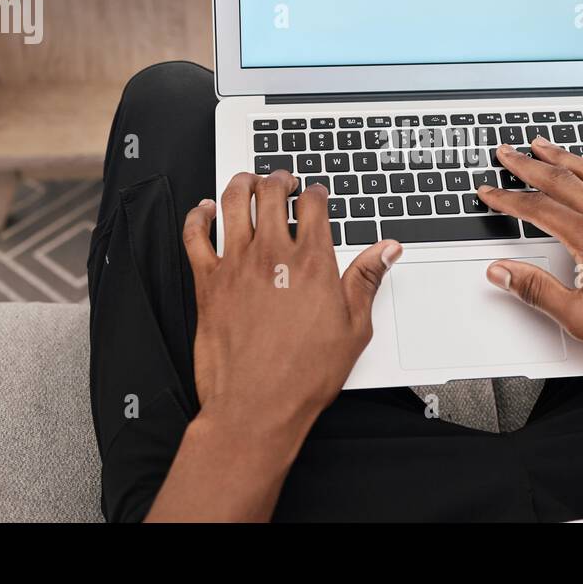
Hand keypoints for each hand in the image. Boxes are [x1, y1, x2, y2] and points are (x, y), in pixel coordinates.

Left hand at [181, 170, 401, 437]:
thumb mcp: (353, 328)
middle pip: (271, 192)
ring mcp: (236, 265)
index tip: (316, 195)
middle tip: (284, 181)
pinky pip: (195, 235)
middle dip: (280, 179)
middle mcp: (272, 255)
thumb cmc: (303, 374)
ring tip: (248, 182)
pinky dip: (198, 215)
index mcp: (312, 263)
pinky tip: (204, 210)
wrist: (257, 404)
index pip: (313, 205)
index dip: (316, 193)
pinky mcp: (207, 282)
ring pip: (234, 202)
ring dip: (242, 184)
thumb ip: (367, 280)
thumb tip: (387, 250)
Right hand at [478, 139, 582, 386]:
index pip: (539, 208)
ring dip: (565, 158)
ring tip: (545, 146)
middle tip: (508, 152)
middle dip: (530, 164)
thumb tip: (501, 271)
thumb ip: (535, 288)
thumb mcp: (577, 316)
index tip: (489, 191)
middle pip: (563, 180)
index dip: (508, 199)